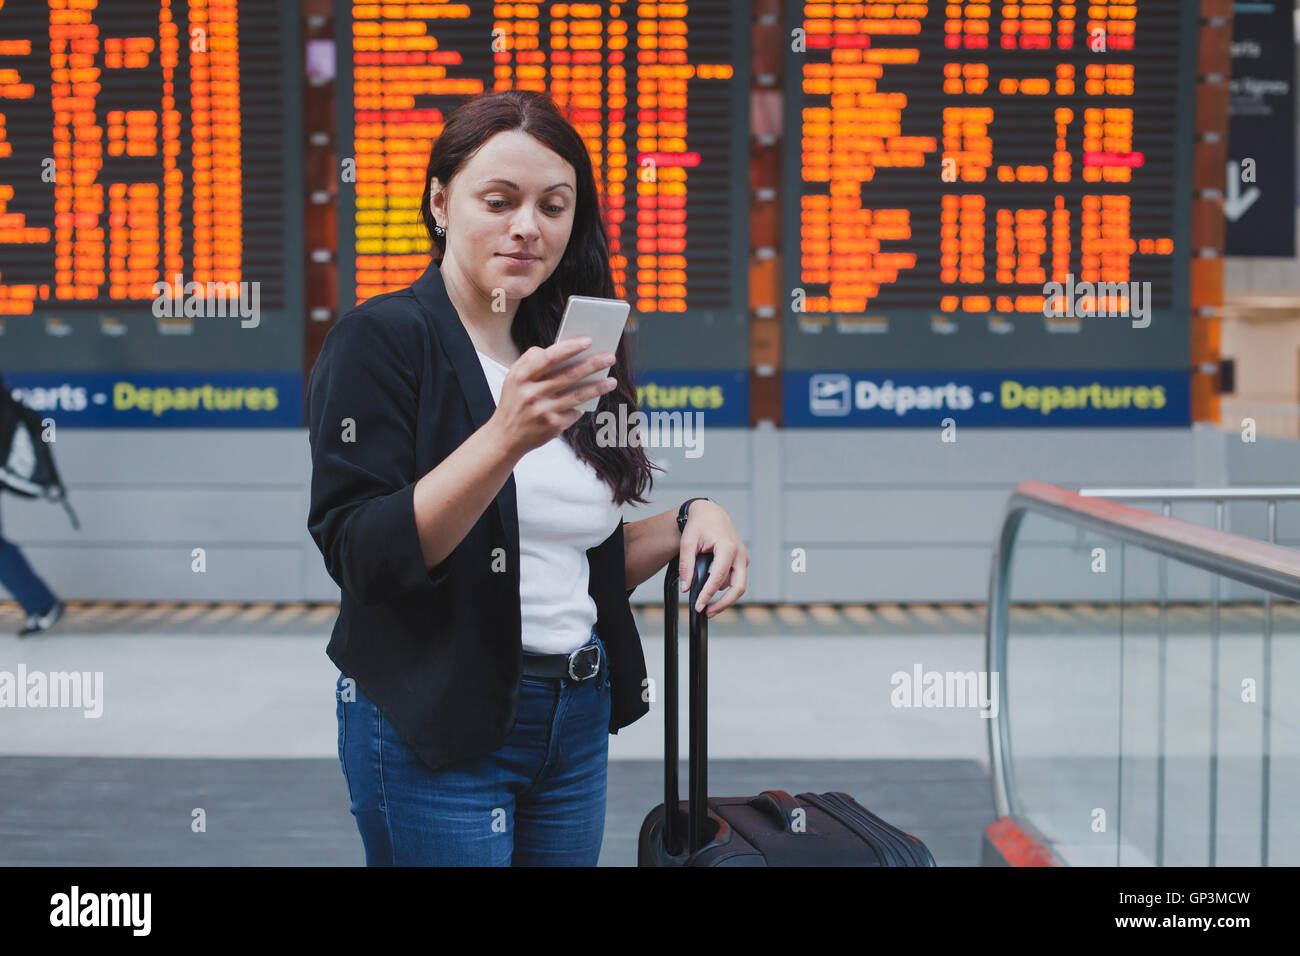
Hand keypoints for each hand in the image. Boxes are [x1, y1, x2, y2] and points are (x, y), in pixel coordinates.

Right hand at [490, 337, 617, 456]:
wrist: (505, 437)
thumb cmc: (514, 401)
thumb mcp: (513, 377)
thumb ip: (531, 360)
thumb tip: (561, 349)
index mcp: (521, 377)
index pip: (548, 358)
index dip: (569, 348)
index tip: (588, 341)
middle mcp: (532, 394)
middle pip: (569, 375)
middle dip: (592, 365)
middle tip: (610, 357)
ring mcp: (543, 411)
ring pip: (578, 395)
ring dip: (598, 387)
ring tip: (611, 381)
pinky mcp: (553, 426)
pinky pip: (575, 412)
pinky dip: (584, 405)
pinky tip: (593, 399)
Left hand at [678, 500, 748, 617]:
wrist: (710, 513)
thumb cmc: (700, 525)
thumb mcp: (688, 543)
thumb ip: (686, 565)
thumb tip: (686, 587)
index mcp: (728, 548)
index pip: (719, 577)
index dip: (708, 594)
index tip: (699, 606)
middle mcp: (740, 554)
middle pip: (739, 588)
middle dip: (724, 604)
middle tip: (708, 613)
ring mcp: (743, 558)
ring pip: (737, 586)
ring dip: (722, 596)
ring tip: (704, 601)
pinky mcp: (742, 561)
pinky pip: (736, 580)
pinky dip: (724, 588)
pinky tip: (711, 591)